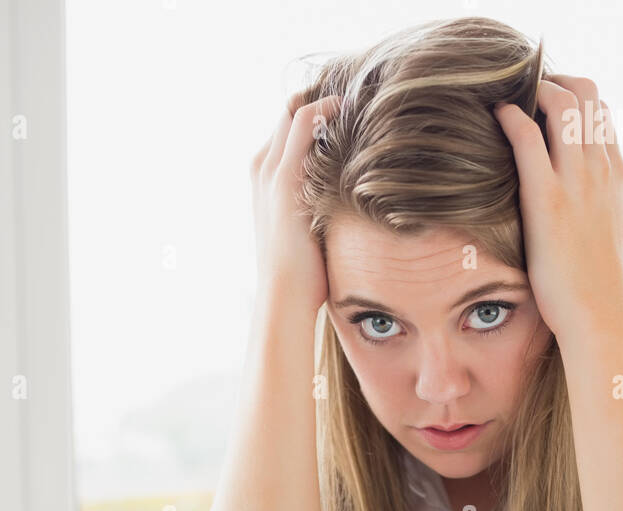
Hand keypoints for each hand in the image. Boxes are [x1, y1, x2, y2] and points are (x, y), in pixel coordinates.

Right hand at [250, 93, 340, 314]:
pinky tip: (353, 109)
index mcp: (265, 182)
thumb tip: (354, 208)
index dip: (317, 118)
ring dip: (325, 100)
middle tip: (358, 100)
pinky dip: (328, 107)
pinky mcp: (284, 176)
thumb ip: (322, 210)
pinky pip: (305, 121)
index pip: (288, 132)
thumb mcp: (311, 234)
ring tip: (359, 99)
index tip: (349, 115)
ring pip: (294, 111)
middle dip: (321, 102)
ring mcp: (270, 170)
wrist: (284, 298)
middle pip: (289, 115)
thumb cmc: (303, 279)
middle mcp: (262, 169)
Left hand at [493, 77, 622, 339]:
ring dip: (534, 90)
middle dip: (556, 82)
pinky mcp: (548, 198)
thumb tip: (588, 207)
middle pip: (587, 95)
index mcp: (615, 176)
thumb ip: (601, 207)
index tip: (550, 103)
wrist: (598, 312)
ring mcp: (577, 180)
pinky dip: (511, 116)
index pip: (603, 115)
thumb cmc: (596, 284)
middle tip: (525, 90)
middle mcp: (600, 169)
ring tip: (509, 96)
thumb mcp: (609, 234)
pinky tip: (496, 115)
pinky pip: (528, 138)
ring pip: (563, 104)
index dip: (577, 99)